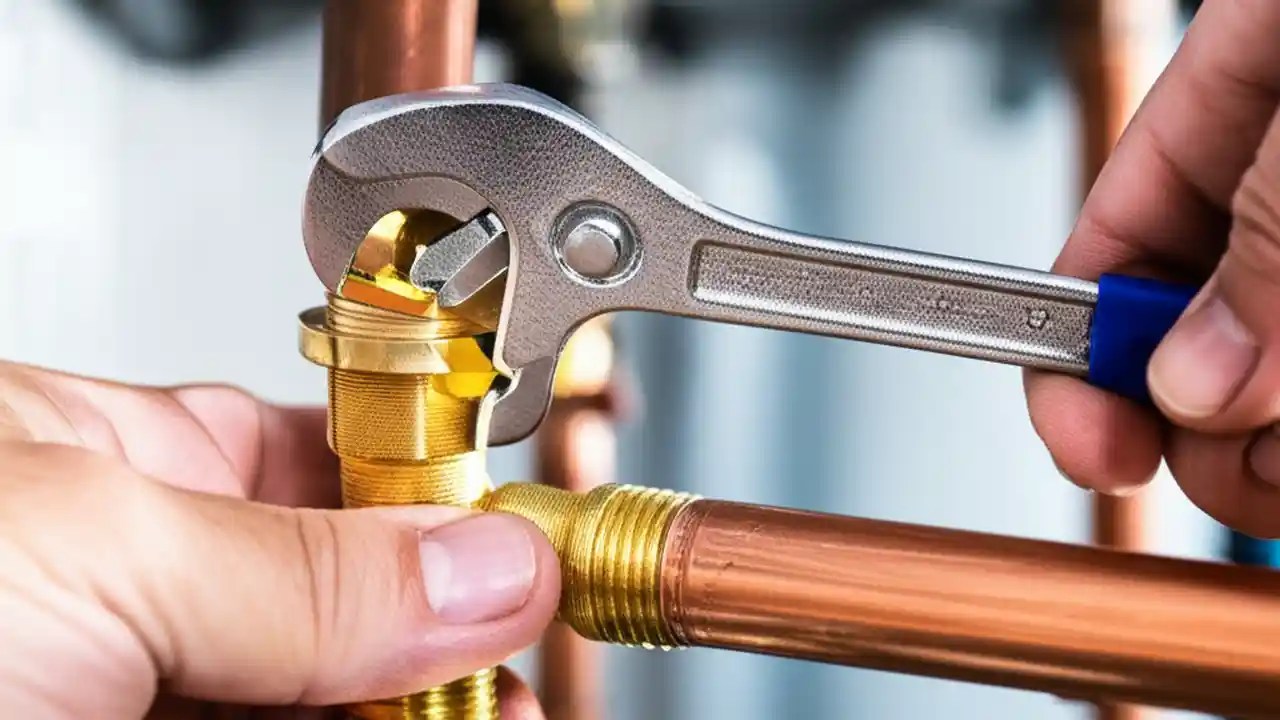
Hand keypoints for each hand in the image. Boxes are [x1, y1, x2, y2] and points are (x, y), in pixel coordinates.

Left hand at [0, 362, 558, 718]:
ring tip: (498, 710)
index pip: (314, 455)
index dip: (431, 490)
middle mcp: (120, 583)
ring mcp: (127, 690)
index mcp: (89, 460)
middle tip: (515, 654)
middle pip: (339, 592)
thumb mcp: (101, 551)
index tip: (519, 540)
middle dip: (446, 624)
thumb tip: (488, 565)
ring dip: (436, 702)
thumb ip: (309, 566)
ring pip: (331, 696)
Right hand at [1026, 0, 1279, 535]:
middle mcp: (1275, 197)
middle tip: (1256, 448)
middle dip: (1200, 427)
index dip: (1074, 371)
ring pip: (1268, 394)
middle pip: (1184, 353)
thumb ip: (1259, 235)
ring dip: (1277, 444)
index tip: (1094, 454)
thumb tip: (1190, 384)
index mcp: (1226, 115)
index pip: (1100, 262)